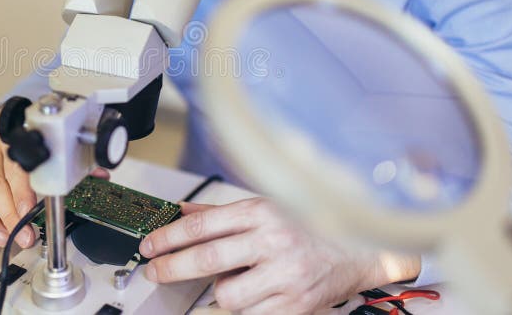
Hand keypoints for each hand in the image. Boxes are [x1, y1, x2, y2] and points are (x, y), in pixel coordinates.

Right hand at [0, 109, 107, 248]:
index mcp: (14, 136)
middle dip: (11, 214)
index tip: (32, 209)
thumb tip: (100, 174)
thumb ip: (71, 159)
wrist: (4, 119)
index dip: (23, 191)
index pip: (16, 166)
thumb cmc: (28, 134)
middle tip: (26, 235)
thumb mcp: (48, 140)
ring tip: (7, 238)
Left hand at [139, 198, 420, 313]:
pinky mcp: (296, 304)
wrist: (361, 247)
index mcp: (262, 211)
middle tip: (154, 271)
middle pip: (206, 258)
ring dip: (219, 291)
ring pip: (227, 294)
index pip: (202, 225)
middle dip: (171, 267)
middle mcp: (272, 240)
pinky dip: (245, 306)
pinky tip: (253, 293)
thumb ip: (222, 212)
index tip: (150, 245)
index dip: (169, 236)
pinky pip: (251, 313)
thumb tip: (182, 210)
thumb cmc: (310, 224)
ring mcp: (285, 275)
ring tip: (232, 281)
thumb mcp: (266, 206)